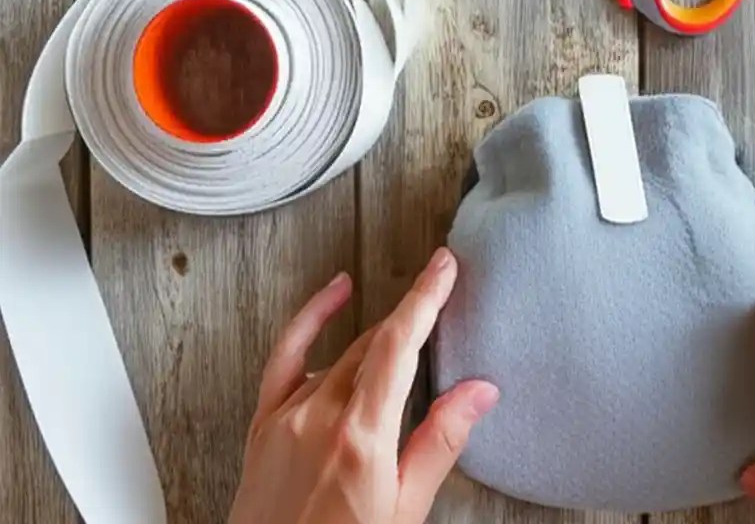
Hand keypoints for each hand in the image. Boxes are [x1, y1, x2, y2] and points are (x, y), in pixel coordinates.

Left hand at [229, 248, 498, 523]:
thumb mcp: (405, 508)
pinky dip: (312, 319)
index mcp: (361, 438)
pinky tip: (335, 295)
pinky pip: (287, 355)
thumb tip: (480, 392)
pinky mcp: (263, 423)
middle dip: (411, 318)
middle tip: (440, 295)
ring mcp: (286, 417)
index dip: (424, 298)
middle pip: (374, 345)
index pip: (398, 347)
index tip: (443, 267)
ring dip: (378, 338)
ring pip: (343, 353)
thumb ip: (440, 443)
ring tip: (407, 330)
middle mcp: (319, 418)